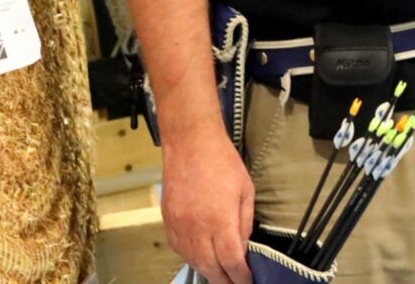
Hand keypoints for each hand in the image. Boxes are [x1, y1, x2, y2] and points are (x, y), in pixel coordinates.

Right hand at [161, 122, 254, 283]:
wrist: (190, 143)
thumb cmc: (223, 162)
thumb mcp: (246, 190)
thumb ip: (244, 223)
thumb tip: (242, 247)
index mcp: (220, 220)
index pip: (231, 262)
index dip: (240, 277)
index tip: (247, 282)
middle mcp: (197, 228)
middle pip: (210, 268)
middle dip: (224, 281)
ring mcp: (179, 226)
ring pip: (192, 261)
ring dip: (207, 272)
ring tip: (219, 277)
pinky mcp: (167, 221)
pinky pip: (178, 249)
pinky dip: (190, 258)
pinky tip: (200, 259)